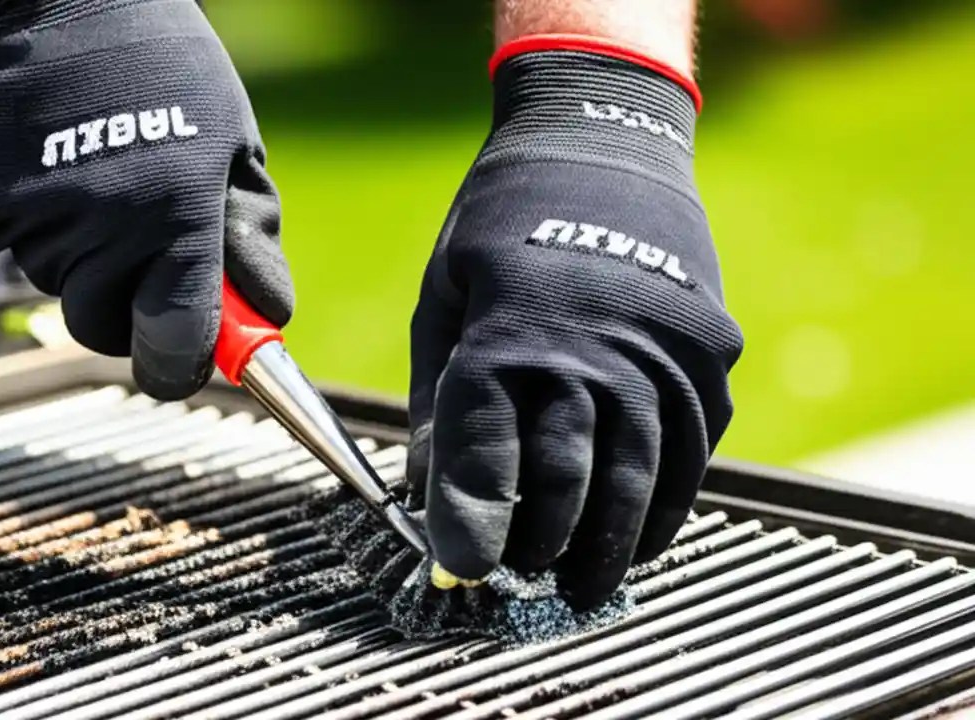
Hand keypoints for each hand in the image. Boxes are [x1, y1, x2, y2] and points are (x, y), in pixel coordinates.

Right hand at [0, 0, 291, 399]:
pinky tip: (50, 162)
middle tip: (138, 243)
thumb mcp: (232, 144)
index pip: (174, 346)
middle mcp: (102, 230)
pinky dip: (30, 220)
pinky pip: (9, 246)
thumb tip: (264, 316)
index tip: (183, 356)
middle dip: (125, 305)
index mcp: (175, 220)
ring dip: (78, 253)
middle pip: (105, 330)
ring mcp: (33, 219)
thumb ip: (249, 238)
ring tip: (94, 174)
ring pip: (56, 285)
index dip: (180, 363)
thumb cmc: (162, 63)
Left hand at [407, 38, 742, 608]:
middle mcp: (585, 353)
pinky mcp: (706, 355)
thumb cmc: (503, 221)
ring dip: (609, 547)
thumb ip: (439, 400)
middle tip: (520, 581)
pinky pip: (691, 454)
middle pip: (564, 485)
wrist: (603, 138)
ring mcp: (657, 355)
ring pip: (638, 483)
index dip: (469, 525)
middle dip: (537, 547)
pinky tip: (643, 536)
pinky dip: (667, 507)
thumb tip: (426, 489)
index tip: (460, 567)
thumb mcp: (445, 296)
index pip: (483, 458)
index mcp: (504, 337)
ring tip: (582, 588)